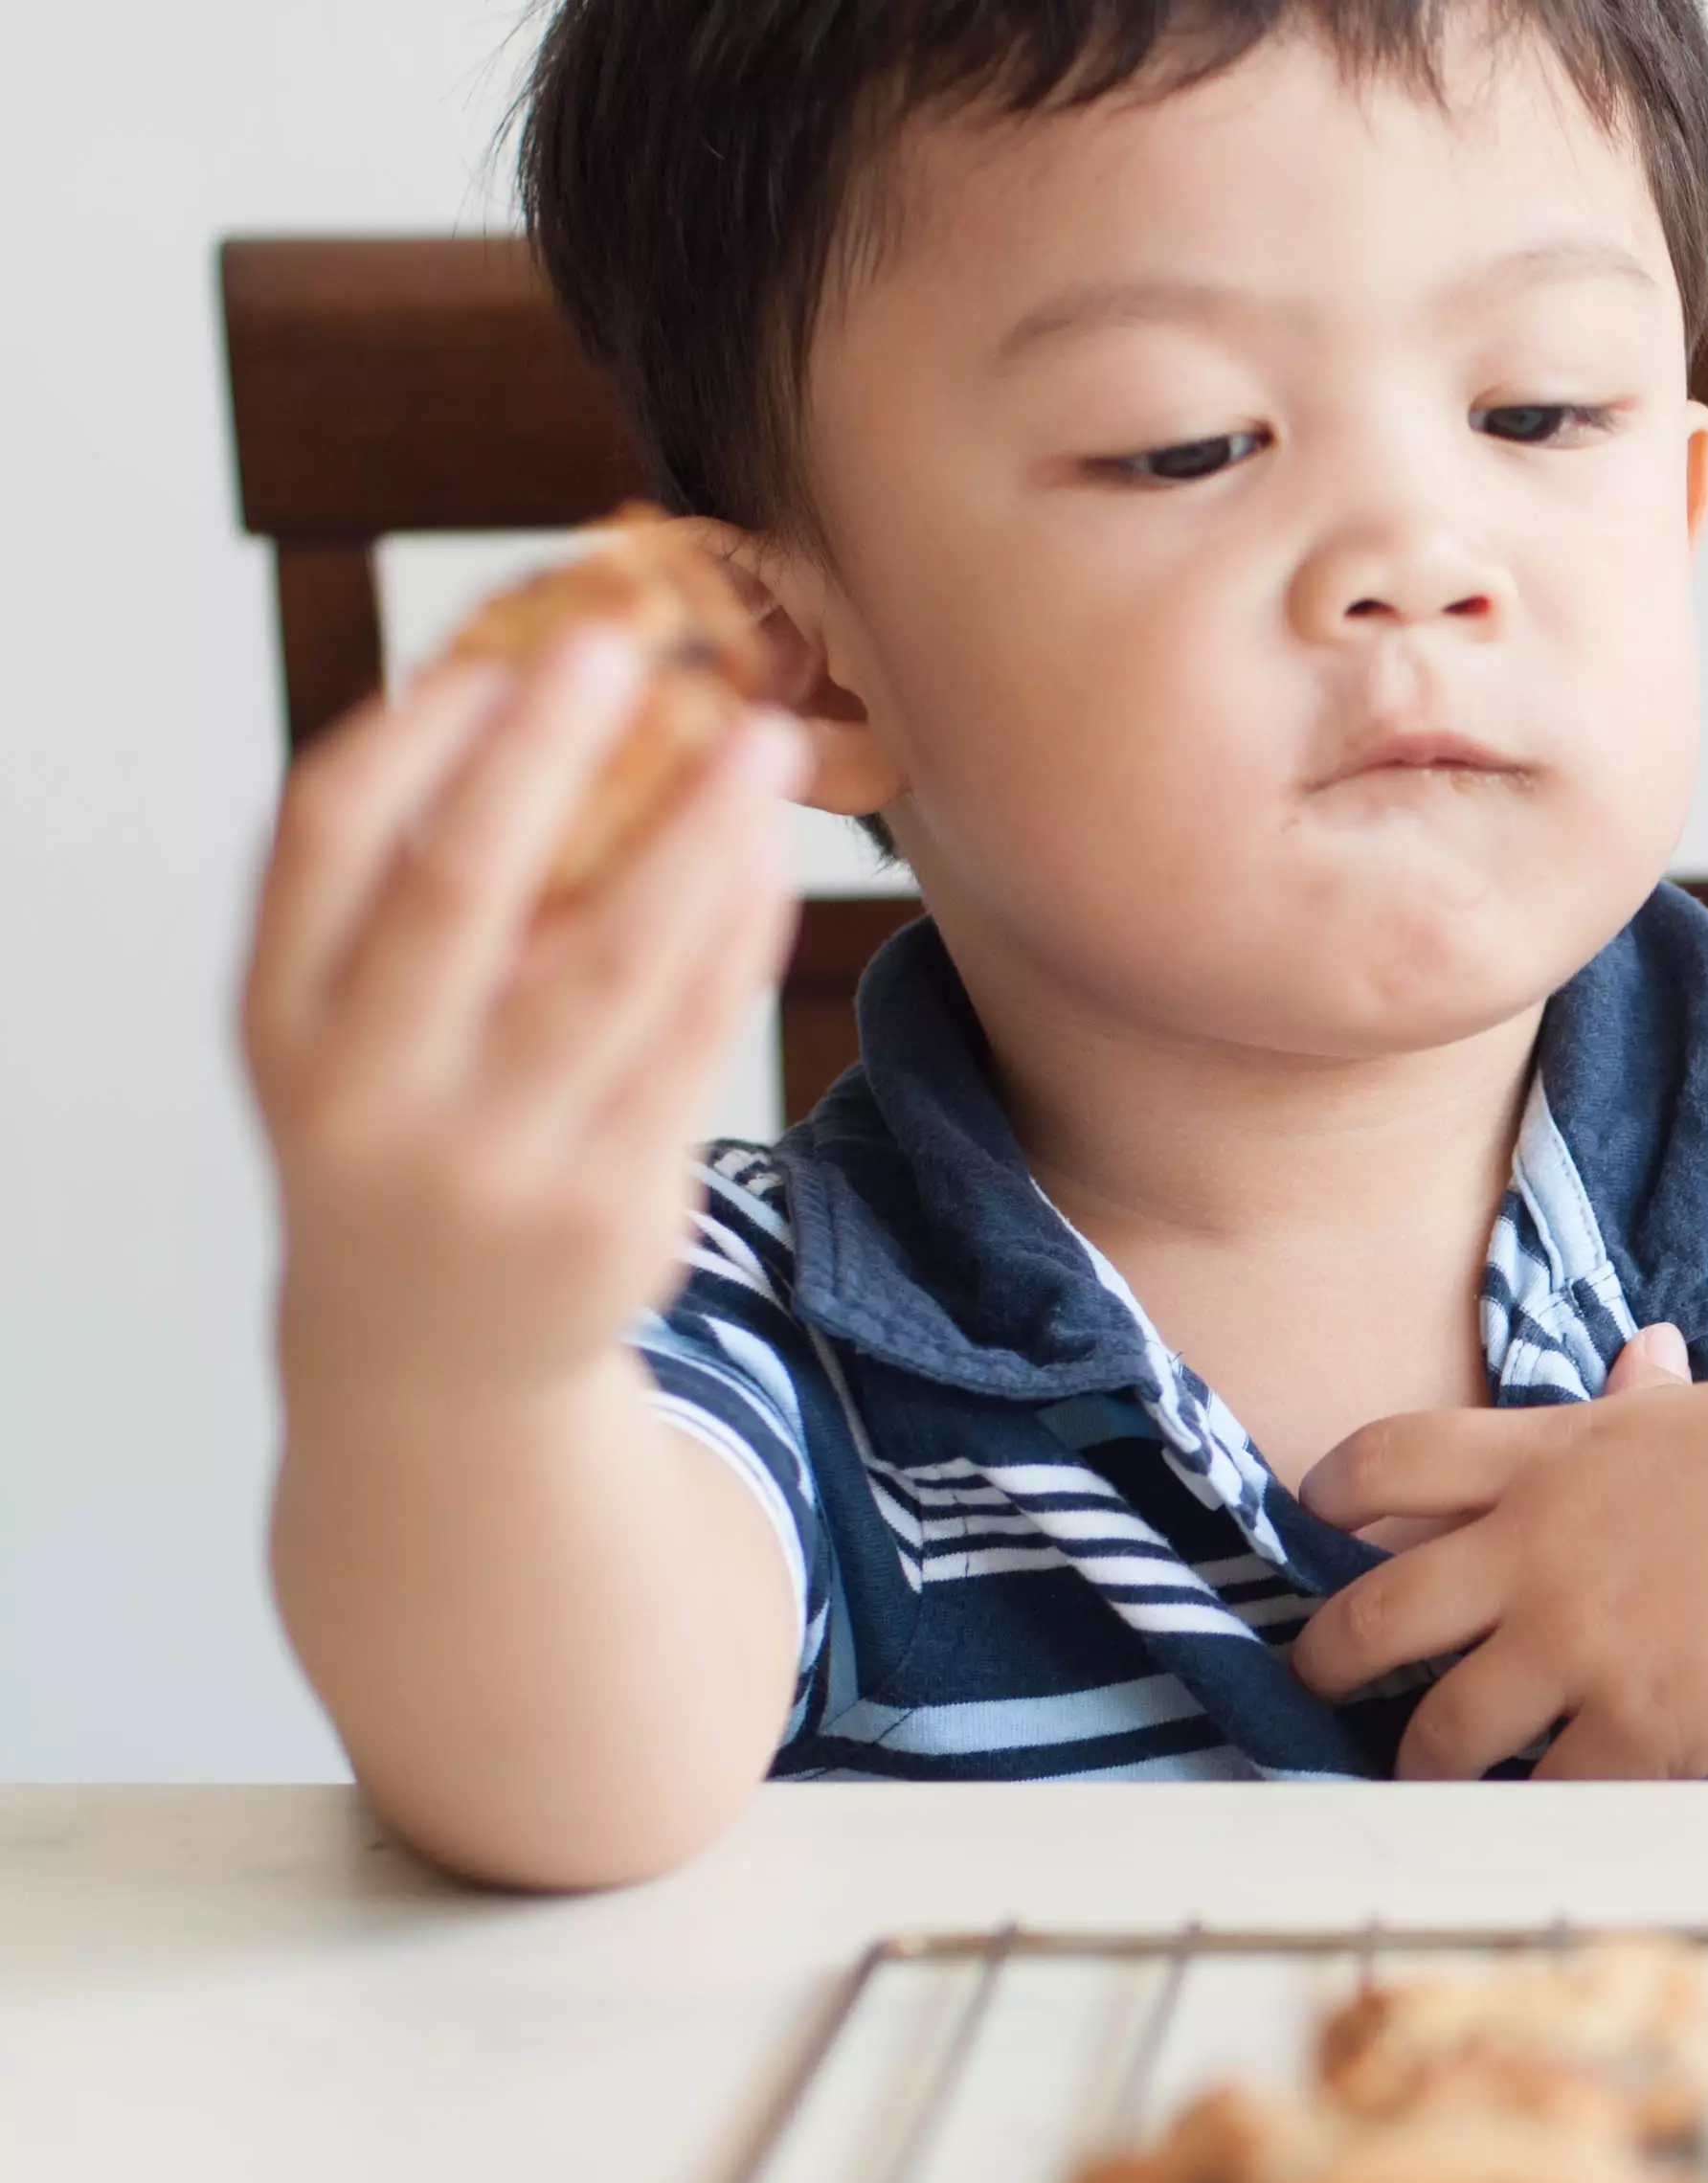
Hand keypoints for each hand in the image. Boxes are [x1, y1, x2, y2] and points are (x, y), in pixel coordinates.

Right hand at [243, 636, 805, 1414]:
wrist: (433, 1354)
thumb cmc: (404, 1128)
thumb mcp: (353, 1030)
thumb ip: (410, 899)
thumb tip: (540, 699)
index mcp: (282, 1021)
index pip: (324, 842)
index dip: (413, 737)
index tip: (500, 654)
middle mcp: (367, 1093)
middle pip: (460, 891)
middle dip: (546, 758)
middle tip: (629, 649)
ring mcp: (487, 1160)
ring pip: (610, 968)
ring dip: (696, 838)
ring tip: (759, 742)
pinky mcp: (606, 1209)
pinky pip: (692, 1043)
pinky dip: (736, 936)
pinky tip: (769, 858)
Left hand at [1289, 1357, 1707, 1780]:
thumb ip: (1656, 1407)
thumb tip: (1643, 1354)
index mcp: (1561, 1454)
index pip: (1394, 1457)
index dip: (1335, 1491)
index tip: (1317, 1514)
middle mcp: (1542, 1548)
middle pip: (1373, 1613)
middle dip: (1326, 1659)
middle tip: (1318, 1682)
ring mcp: (1577, 1643)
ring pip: (1439, 1730)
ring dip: (1422, 1762)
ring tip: (1430, 1777)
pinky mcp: (1630, 1730)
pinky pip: (1543, 1792)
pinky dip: (1533, 1811)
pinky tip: (1535, 1815)